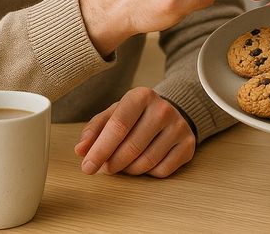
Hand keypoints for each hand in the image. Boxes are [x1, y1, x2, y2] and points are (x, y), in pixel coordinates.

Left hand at [73, 87, 194, 177]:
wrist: (169, 113)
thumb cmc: (134, 116)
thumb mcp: (113, 114)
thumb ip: (94, 130)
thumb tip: (80, 150)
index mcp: (141, 96)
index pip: (118, 126)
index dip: (100, 150)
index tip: (87, 167)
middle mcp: (163, 109)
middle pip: (131, 147)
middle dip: (112, 164)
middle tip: (104, 168)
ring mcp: (178, 126)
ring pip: (146, 162)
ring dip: (129, 170)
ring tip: (123, 164)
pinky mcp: (188, 144)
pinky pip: (162, 171)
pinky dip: (148, 173)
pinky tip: (143, 163)